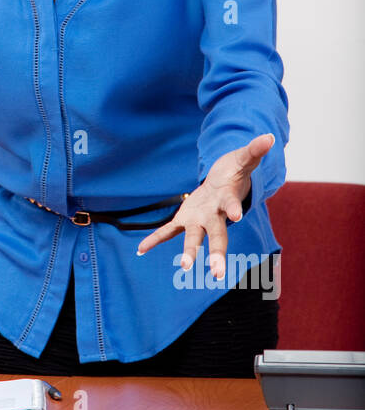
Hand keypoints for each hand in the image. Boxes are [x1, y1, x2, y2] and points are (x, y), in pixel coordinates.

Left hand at [135, 133, 274, 278]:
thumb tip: (269, 137)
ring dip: (189, 252)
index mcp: (228, 199)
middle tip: (218, 273)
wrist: (223, 183)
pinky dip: (154, 240)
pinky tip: (140, 250)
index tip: (237, 215)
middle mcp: (215, 215)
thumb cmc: (234, 171)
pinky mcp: (184, 219)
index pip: (232, 204)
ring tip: (184, 267)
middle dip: (217, 253)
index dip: (234, 208)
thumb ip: (254, 150)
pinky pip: (167, 231)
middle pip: (217, 235)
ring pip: (193, 238)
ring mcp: (199, 220)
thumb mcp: (243, 158)